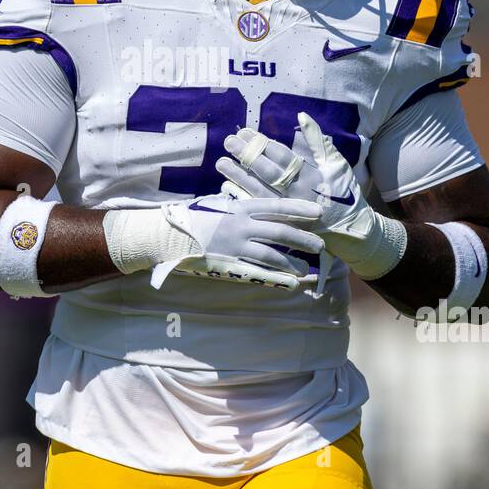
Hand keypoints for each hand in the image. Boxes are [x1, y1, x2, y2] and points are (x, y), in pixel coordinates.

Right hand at [150, 194, 323, 290]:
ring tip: (307, 268)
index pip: (276, 206)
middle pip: (279, 232)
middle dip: (303, 239)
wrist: (168, 234)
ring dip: (292, 262)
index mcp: (239, 207)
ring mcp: (235, 247)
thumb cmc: (192, 216)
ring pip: (271, 256)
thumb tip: (260, 204)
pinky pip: (257, 273)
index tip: (318, 212)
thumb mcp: (218, 204)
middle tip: (320, 245)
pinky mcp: (228, 265)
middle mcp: (240, 226)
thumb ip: (240, 205)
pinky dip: (276, 279)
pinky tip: (291, 284)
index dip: (299, 209)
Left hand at [216, 113, 382, 267]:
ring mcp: (287, 209)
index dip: (261, 143)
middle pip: (266, 172)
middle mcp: (296, 193)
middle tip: (228, 142)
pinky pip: (258, 209)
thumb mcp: (336, 163)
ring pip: (257, 190)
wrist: (350, 229)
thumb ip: (317, 139)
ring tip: (220, 162)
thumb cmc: (343, 192)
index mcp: (310, 176)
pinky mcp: (282, 223)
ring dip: (238, 176)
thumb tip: (301, 115)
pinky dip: (242, 198)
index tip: (244, 132)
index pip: (281, 156)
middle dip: (246, 156)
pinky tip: (226, 188)